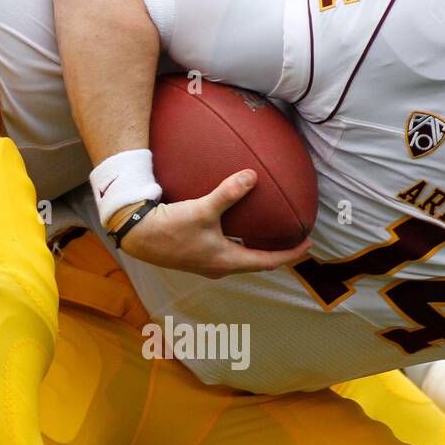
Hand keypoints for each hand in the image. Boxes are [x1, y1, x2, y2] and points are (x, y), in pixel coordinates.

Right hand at [114, 170, 310, 277]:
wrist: (137, 235)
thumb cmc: (169, 228)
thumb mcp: (202, 210)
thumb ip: (228, 193)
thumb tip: (252, 176)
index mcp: (226, 261)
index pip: (268, 262)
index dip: (290, 254)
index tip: (308, 246)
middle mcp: (218, 267)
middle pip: (256, 263)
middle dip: (276, 253)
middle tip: (292, 240)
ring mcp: (206, 263)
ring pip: (240, 258)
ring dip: (256, 248)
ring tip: (268, 233)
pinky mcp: (195, 255)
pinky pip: (226, 250)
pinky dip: (239, 241)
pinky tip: (235, 225)